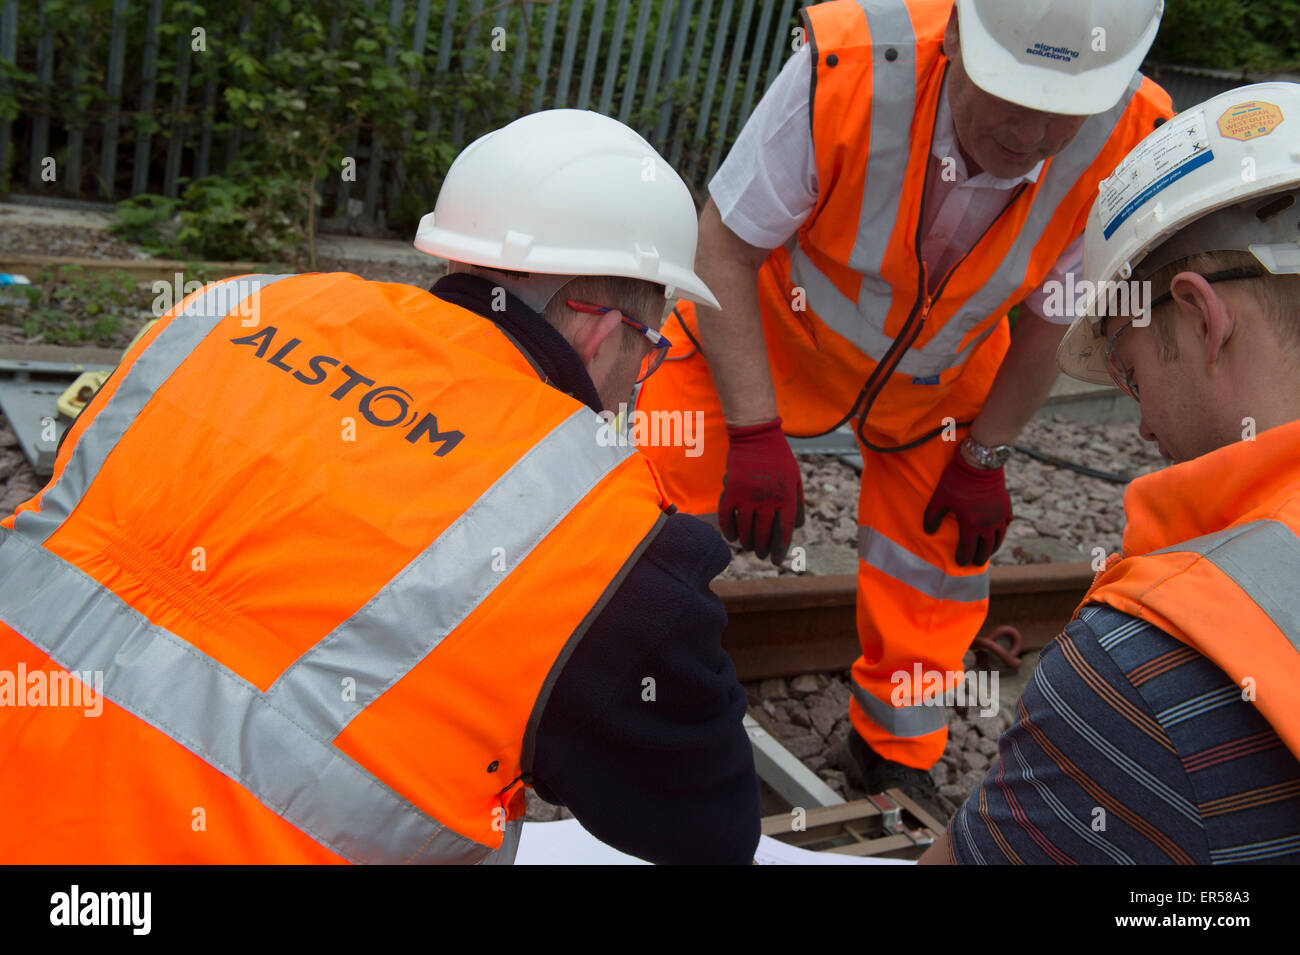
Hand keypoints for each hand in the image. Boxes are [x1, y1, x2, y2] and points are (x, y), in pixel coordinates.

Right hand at [718, 417, 804, 565]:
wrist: (756, 436)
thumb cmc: (778, 457)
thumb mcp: (796, 478)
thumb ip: (798, 502)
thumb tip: (799, 525)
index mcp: (786, 498)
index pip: (784, 530)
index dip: (780, 547)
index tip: (777, 559)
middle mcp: (768, 500)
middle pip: (764, 533)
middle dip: (763, 548)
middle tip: (761, 555)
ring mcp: (748, 496)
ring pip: (745, 529)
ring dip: (746, 542)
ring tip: (748, 547)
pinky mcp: (732, 491)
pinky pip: (727, 517)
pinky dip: (728, 530)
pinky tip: (732, 537)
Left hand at [922, 448, 1012, 566]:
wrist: (980, 463)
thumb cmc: (957, 481)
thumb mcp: (939, 498)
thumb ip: (932, 516)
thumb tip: (928, 532)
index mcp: (972, 525)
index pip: (968, 550)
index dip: (963, 558)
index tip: (959, 562)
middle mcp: (989, 525)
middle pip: (987, 549)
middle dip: (980, 558)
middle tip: (975, 562)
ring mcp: (1000, 516)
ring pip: (999, 538)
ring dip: (993, 548)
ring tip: (988, 552)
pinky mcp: (1006, 506)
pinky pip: (1007, 524)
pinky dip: (1003, 531)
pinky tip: (999, 531)